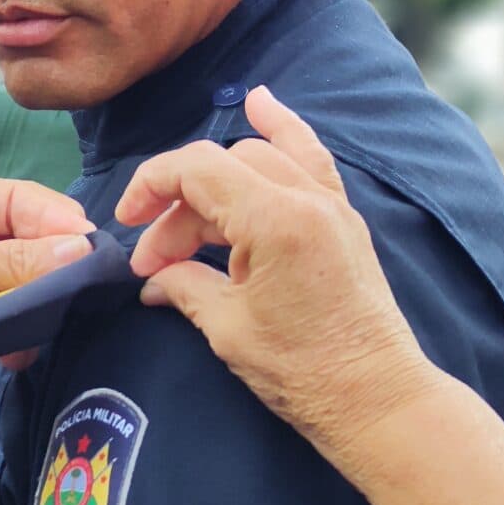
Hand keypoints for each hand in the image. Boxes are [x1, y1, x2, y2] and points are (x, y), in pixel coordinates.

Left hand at [0, 175, 92, 431]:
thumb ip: (17, 260)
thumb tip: (82, 249)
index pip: (14, 198)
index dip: (56, 219)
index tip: (94, 245)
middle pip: (23, 238)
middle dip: (53, 261)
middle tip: (92, 281)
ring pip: (20, 280)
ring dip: (39, 300)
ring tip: (63, 315)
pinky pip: (8, 317)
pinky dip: (20, 332)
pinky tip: (25, 347)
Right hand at [115, 87, 442, 493]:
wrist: (376, 400)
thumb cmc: (302, 372)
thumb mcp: (227, 328)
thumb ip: (185, 285)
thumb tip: (154, 278)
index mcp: (275, 220)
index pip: (197, 169)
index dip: (151, 185)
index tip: (127, 222)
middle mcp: (307, 198)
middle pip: (223, 167)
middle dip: (179, 205)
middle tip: (155, 261)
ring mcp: (331, 204)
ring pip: (259, 158)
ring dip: (215, 185)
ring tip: (185, 227)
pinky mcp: (341, 219)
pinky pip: (309, 156)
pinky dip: (282, 130)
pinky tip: (261, 104)